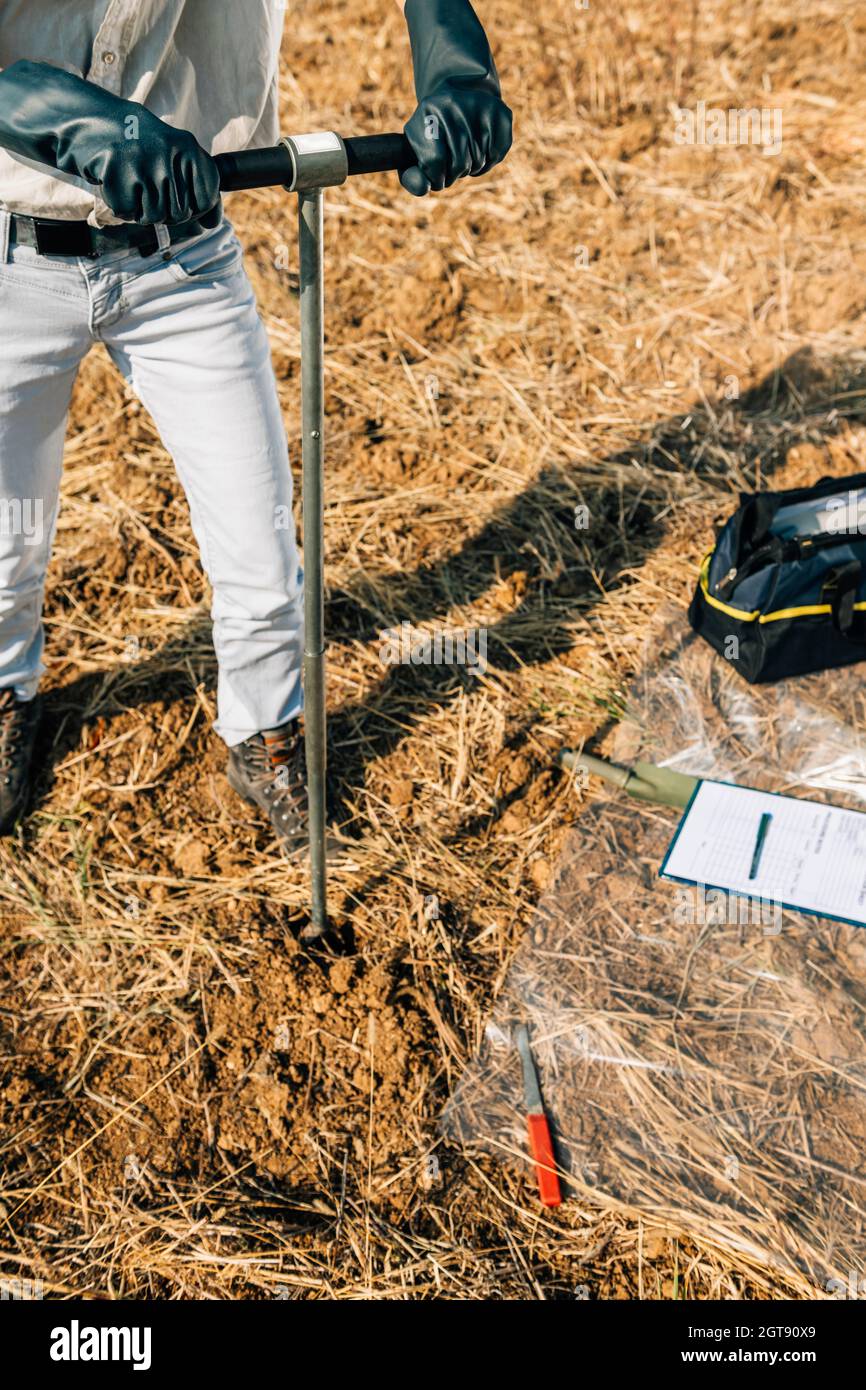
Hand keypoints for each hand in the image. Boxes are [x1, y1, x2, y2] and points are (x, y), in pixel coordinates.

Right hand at [0, 60, 219, 223]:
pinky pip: (129, 213)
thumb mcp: (177, 158)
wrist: (96, 124)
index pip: (205, 201)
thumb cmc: (142, 148)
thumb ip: (200, 188)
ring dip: (141, 208)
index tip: (176, 191)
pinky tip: (117, 182)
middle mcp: (170, 155)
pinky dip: (121, 205)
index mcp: (189, 149)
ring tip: (132, 181)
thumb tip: (213, 224)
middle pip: (179, 214)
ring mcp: (144, 164)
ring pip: (154, 217)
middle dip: (163, 208)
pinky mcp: (119, 174)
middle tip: (147, 183)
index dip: (192, 206)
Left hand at [402, 84, 512, 195]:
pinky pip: (497, 154)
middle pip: (459, 164)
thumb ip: (412, 178)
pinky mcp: (501, 112)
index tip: (436, 177)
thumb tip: (424, 187)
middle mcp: (454, 103)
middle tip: (451, 166)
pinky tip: (480, 151)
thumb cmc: (430, 137)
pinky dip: (488, 162)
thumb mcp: (412, 156)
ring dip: (472, 169)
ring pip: (479, 161)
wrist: (455, 101)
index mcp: (427, 112)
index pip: (434, 161)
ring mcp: (480, 105)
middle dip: (454, 174)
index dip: (436, 178)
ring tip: (464, 157)